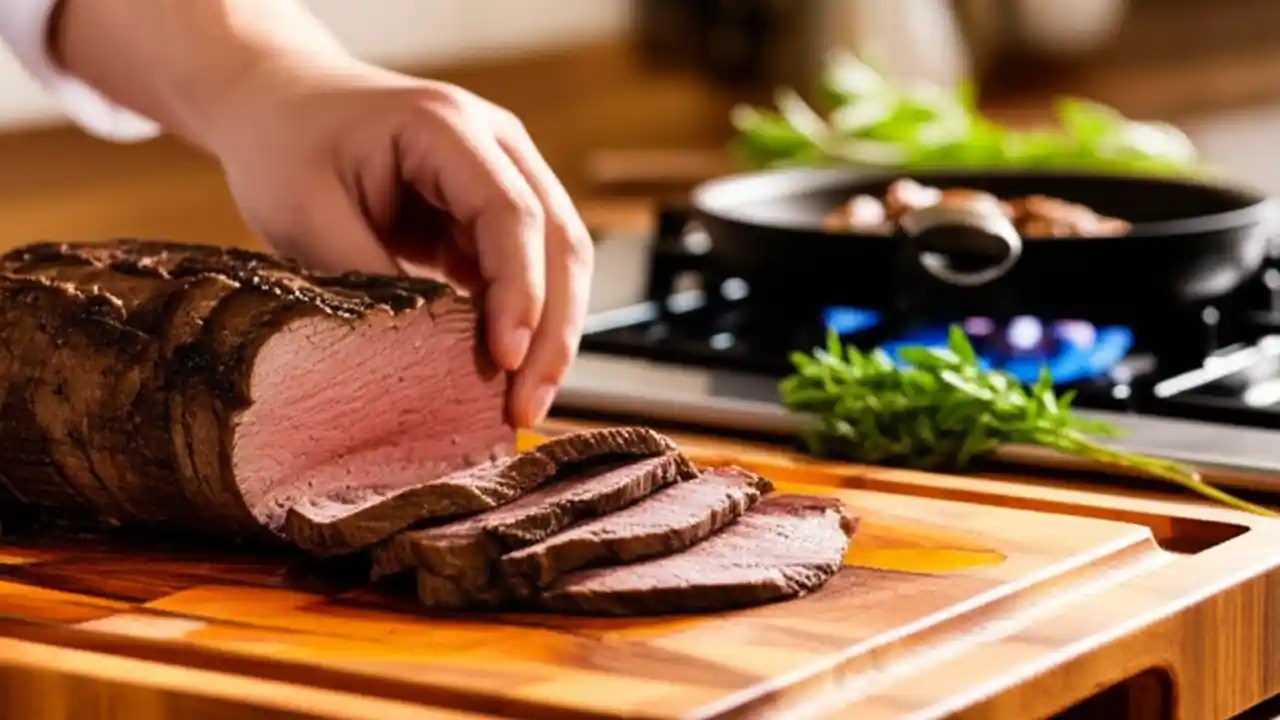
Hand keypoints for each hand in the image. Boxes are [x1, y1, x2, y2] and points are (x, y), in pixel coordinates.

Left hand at [203, 61, 593, 428]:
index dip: (519, 290)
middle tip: (528, 407)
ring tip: (524, 404)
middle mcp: (496, 144)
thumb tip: (425, 360)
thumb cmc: (285, 148)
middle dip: (553, 330)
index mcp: (446, 126)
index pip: (511, 213)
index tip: (504, 359)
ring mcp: (503, 175)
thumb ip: (368, 281)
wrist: (278, 100)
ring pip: (558, 261)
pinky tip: (505, 376)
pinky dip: (524, 325)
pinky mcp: (491, 213)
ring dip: (550, 335)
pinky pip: (528, 272)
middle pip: (558, 240)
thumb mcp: (306, 216)